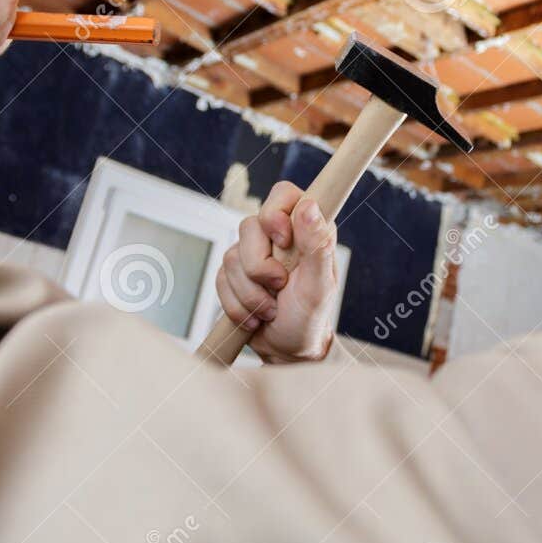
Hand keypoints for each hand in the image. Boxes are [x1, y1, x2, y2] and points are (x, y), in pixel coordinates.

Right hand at [216, 182, 340, 362]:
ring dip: (250, 292)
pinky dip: (237, 304)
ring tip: (271, 309)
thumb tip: (309, 206)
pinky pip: (221, 279)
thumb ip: (317, 244)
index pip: (283, 194)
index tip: (283, 241)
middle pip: (248, 227)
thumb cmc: (311, 316)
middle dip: (259, 267)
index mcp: (304, 229)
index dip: (275, 213)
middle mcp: (276, 236)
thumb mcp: (320, 285)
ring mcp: (252, 253)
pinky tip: (255, 316)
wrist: (288, 348)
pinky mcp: (233, 273)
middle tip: (280, 287)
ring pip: (231, 256)